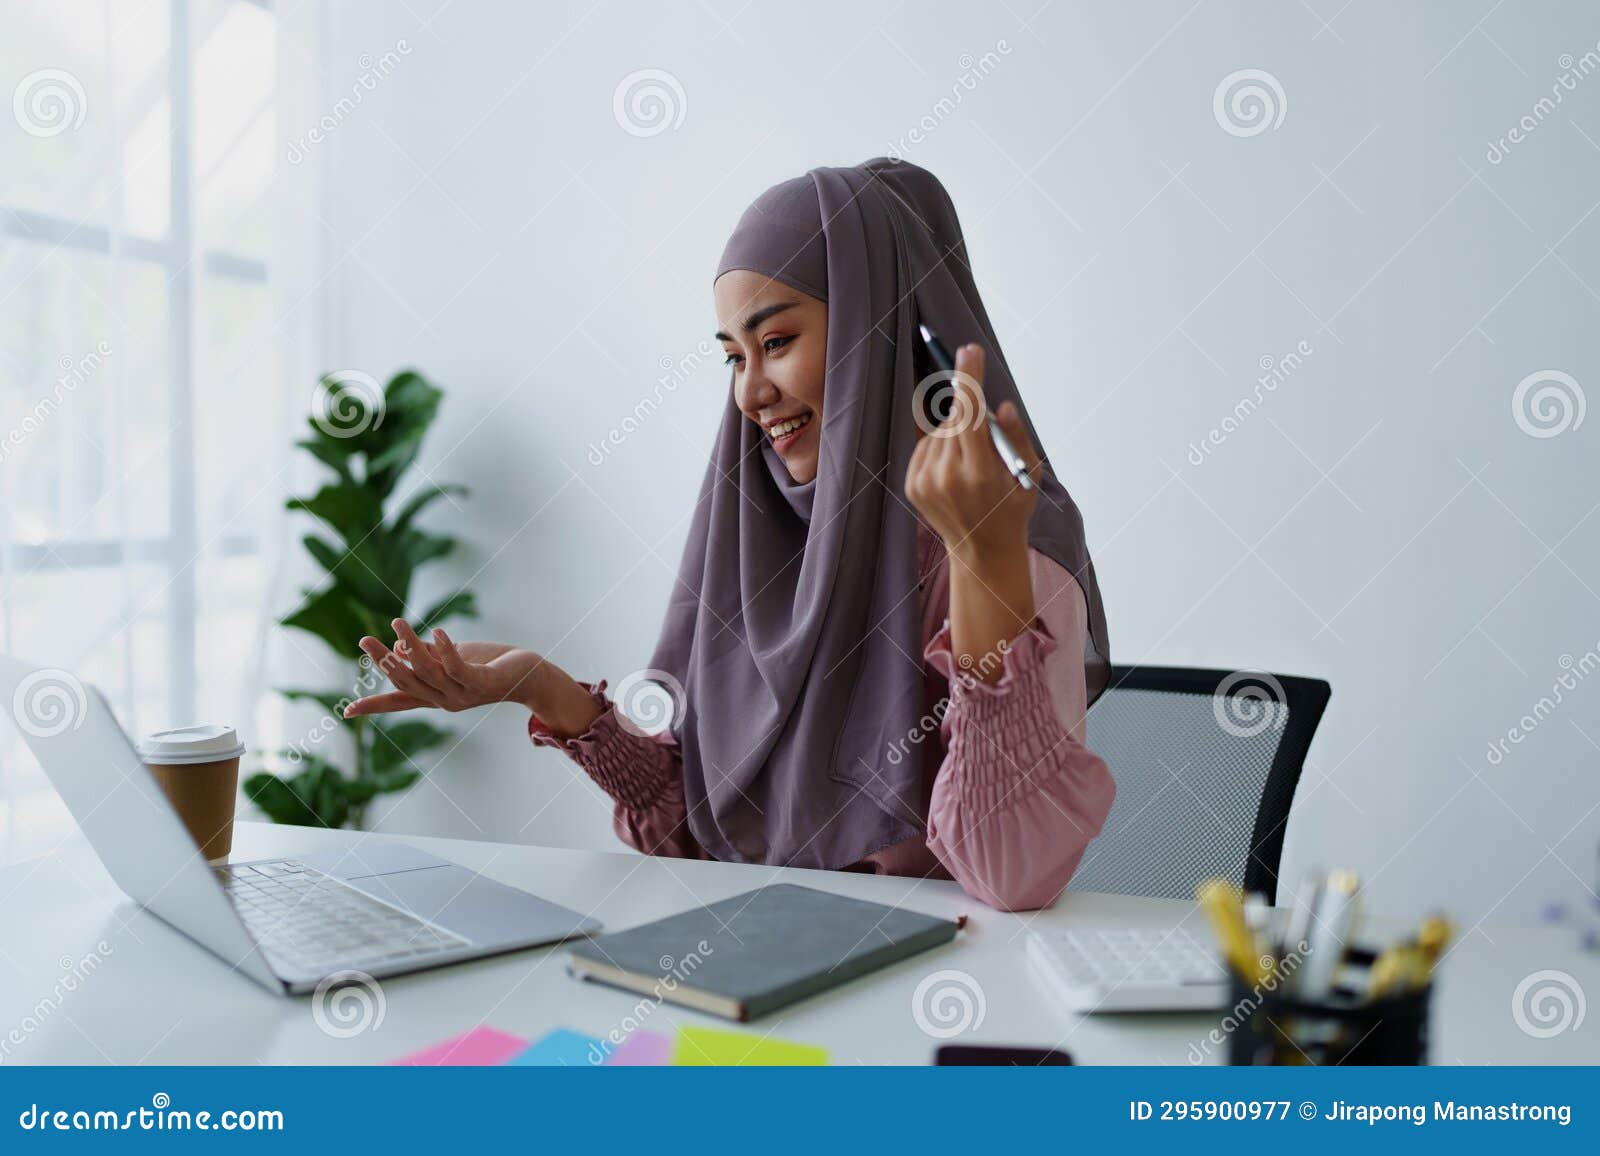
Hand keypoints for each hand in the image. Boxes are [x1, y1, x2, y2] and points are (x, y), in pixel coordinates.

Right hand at [345, 620, 550, 717]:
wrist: (529, 675)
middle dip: (383, 661)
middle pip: (406, 681)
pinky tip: (439, 632)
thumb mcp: (453, 657)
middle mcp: (445, 700)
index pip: (399, 702)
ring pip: (428, 671)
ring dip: (411, 645)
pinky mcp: (481, 683)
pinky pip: (457, 668)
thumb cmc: (489, 665)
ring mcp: (463, 694)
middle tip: (363, 639)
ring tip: (397, 621)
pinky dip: (446, 650)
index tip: (346, 711)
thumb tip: (400, 645)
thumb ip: (428, 654)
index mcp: (435, 696)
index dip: (374, 705)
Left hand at [905, 343, 1040, 566]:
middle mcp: (947, 478)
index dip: (970, 379)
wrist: (982, 552)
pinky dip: (942, 446)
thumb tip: (1001, 406)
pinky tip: (956, 469)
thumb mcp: (1028, 476)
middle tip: (987, 437)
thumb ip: (1016, 438)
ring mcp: (925, 483)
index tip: (969, 350)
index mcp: (979, 474)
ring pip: (940, 431)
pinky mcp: (912, 485)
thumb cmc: (1012, 509)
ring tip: (973, 462)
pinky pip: (927, 446)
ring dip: (958, 432)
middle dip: (971, 410)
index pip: (970, 415)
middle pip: (955, 418)